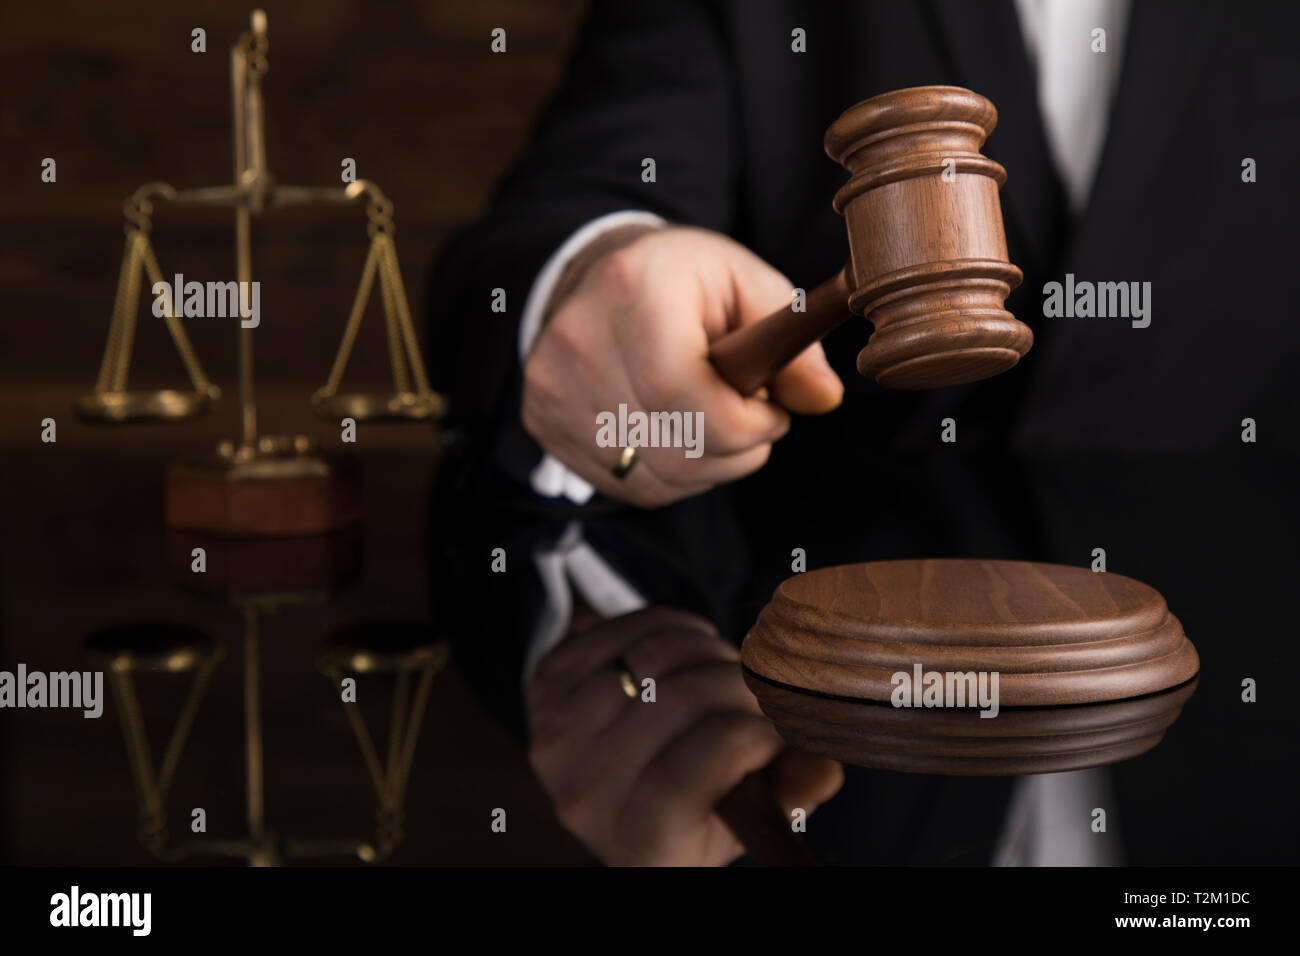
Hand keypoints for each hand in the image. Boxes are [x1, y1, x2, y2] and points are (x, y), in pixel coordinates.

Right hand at [522, 226, 842, 507]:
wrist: (599, 277)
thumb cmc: (685, 283)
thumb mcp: (749, 286)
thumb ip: (791, 341)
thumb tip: (823, 398)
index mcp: (633, 291)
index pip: (684, 394)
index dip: (744, 423)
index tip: (771, 410)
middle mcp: (577, 340)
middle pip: (672, 448)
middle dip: (732, 449)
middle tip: (748, 415)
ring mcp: (551, 388)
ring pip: (652, 479)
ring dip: (704, 467)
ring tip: (712, 420)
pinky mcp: (543, 424)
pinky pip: (626, 487)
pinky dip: (668, 475)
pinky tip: (676, 434)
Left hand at [526, 606, 843, 865]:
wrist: (616, 764)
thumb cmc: (696, 789)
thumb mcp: (748, 805)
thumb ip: (792, 787)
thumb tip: (820, 766)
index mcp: (639, 849)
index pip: (675, 786)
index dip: (738, 741)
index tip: (772, 727)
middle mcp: (584, 799)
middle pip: (673, 704)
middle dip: (738, 683)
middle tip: (760, 687)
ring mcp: (556, 738)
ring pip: (653, 657)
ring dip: (709, 649)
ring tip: (725, 668)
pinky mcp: (547, 684)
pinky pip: (627, 630)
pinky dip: (674, 626)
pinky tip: (689, 647)